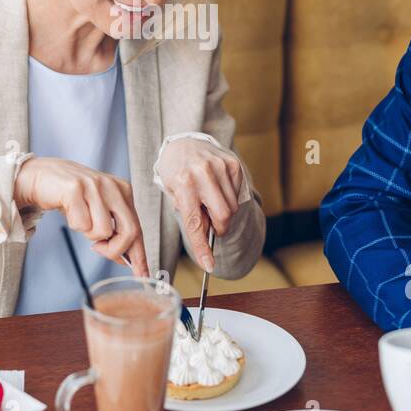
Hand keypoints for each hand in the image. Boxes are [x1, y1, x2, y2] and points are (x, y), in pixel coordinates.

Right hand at [13, 157, 147, 276]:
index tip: (143, 274)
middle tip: (98, 248)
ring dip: (88, 234)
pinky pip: (82, 225)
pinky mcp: (75, 189)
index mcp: (123, 190)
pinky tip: (70, 211)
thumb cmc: (71, 197)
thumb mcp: (98, 210)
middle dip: (114, 249)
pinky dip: (74, 225)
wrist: (43, 176)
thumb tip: (125, 258)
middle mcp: (113, 186)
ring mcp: (95, 186)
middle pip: (129, 231)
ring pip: (103, 231)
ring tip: (80, 218)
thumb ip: (114, 230)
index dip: (140, 254)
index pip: (137, 227)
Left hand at [156, 138, 244, 272]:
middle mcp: (203, 173)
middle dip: (219, 228)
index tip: (208, 266)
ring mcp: (220, 166)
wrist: (183, 144)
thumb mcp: (173, 195)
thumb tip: (207, 238)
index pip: (195, 223)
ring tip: (209, 201)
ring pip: (232, 207)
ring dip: (223, 212)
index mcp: (183, 183)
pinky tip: (216, 189)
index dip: (202, 248)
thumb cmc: (175, 173)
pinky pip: (237, 194)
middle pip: (223, 216)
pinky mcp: (232, 163)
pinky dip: (229, 198)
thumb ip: (190, 216)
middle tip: (211, 225)